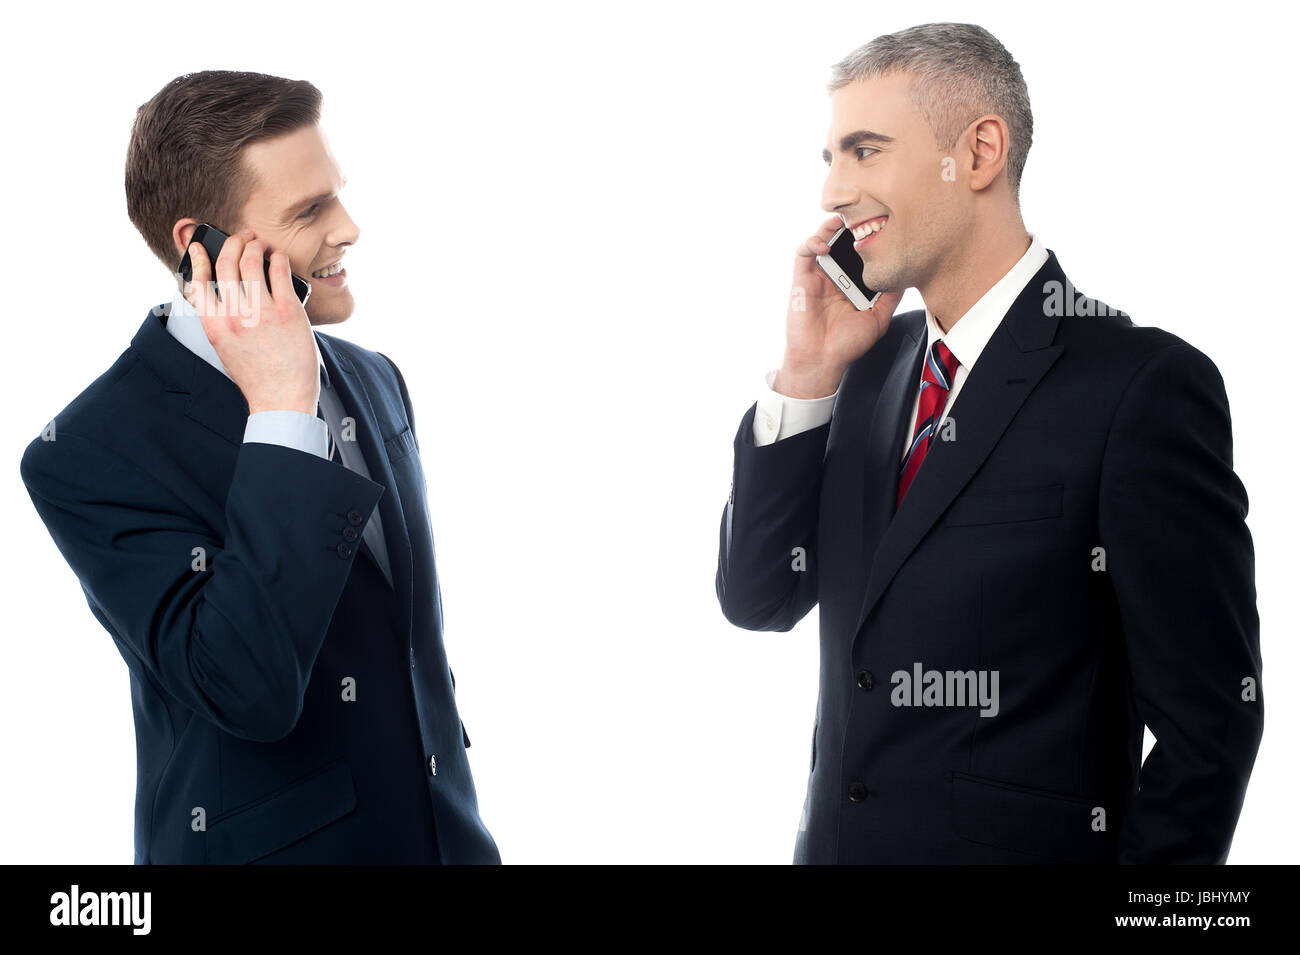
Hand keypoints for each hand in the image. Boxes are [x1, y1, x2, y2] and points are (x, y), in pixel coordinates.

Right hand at [184, 230, 319, 415]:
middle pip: (226, 262)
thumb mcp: (226, 348)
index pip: (197, 281)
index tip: (201, 245)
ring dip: (254, 245)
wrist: (282, 399)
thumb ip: (220, 320)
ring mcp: (260, 311)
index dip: (198, 257)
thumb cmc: (257, 377)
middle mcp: (233, 315)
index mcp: (213, 325)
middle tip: (242, 237)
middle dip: (233, 242)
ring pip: (251, 261)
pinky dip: (277, 257)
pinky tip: (278, 256)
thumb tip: (222, 294)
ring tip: (259, 243)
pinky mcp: (287, 310)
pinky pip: (279, 271)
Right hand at [773, 215, 904, 397]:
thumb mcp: (880, 317)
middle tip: (864, 214)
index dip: (868, 235)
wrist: (823, 360)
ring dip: (831, 226)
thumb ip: (892, 295)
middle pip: (842, 239)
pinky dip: (812, 241)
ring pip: (822, 238)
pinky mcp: (801, 278)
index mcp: (853, 281)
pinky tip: (824, 245)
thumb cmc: (848, 344)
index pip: (861, 250)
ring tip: (844, 222)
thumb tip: (908, 272)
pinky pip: (803, 252)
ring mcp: (818, 275)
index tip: (882, 224)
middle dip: (851, 224)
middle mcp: (836, 274)